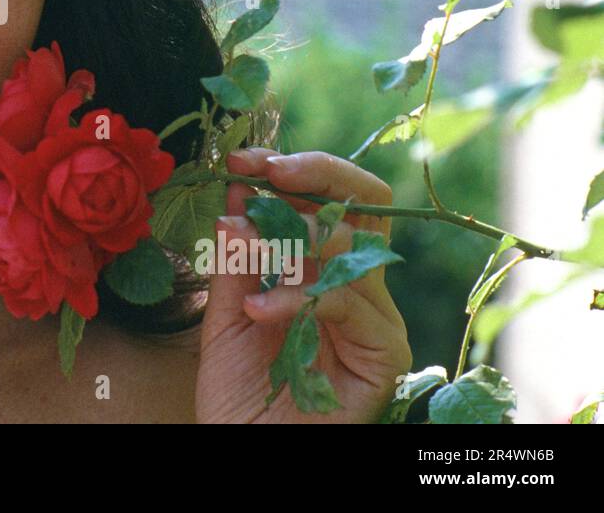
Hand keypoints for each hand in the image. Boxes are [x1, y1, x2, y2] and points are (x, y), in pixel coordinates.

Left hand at [195, 148, 411, 422]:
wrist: (245, 449)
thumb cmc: (240, 389)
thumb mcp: (226, 309)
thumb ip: (236, 254)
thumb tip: (237, 188)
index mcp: (327, 269)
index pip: (333, 199)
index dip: (296, 169)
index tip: (243, 159)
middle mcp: (360, 287)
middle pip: (364, 205)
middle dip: (311, 177)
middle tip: (261, 172)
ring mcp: (376, 319)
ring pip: (353, 248)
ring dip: (290, 238)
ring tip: (243, 246)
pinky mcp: (383, 354)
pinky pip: (346, 303)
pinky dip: (296, 296)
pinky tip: (258, 307)